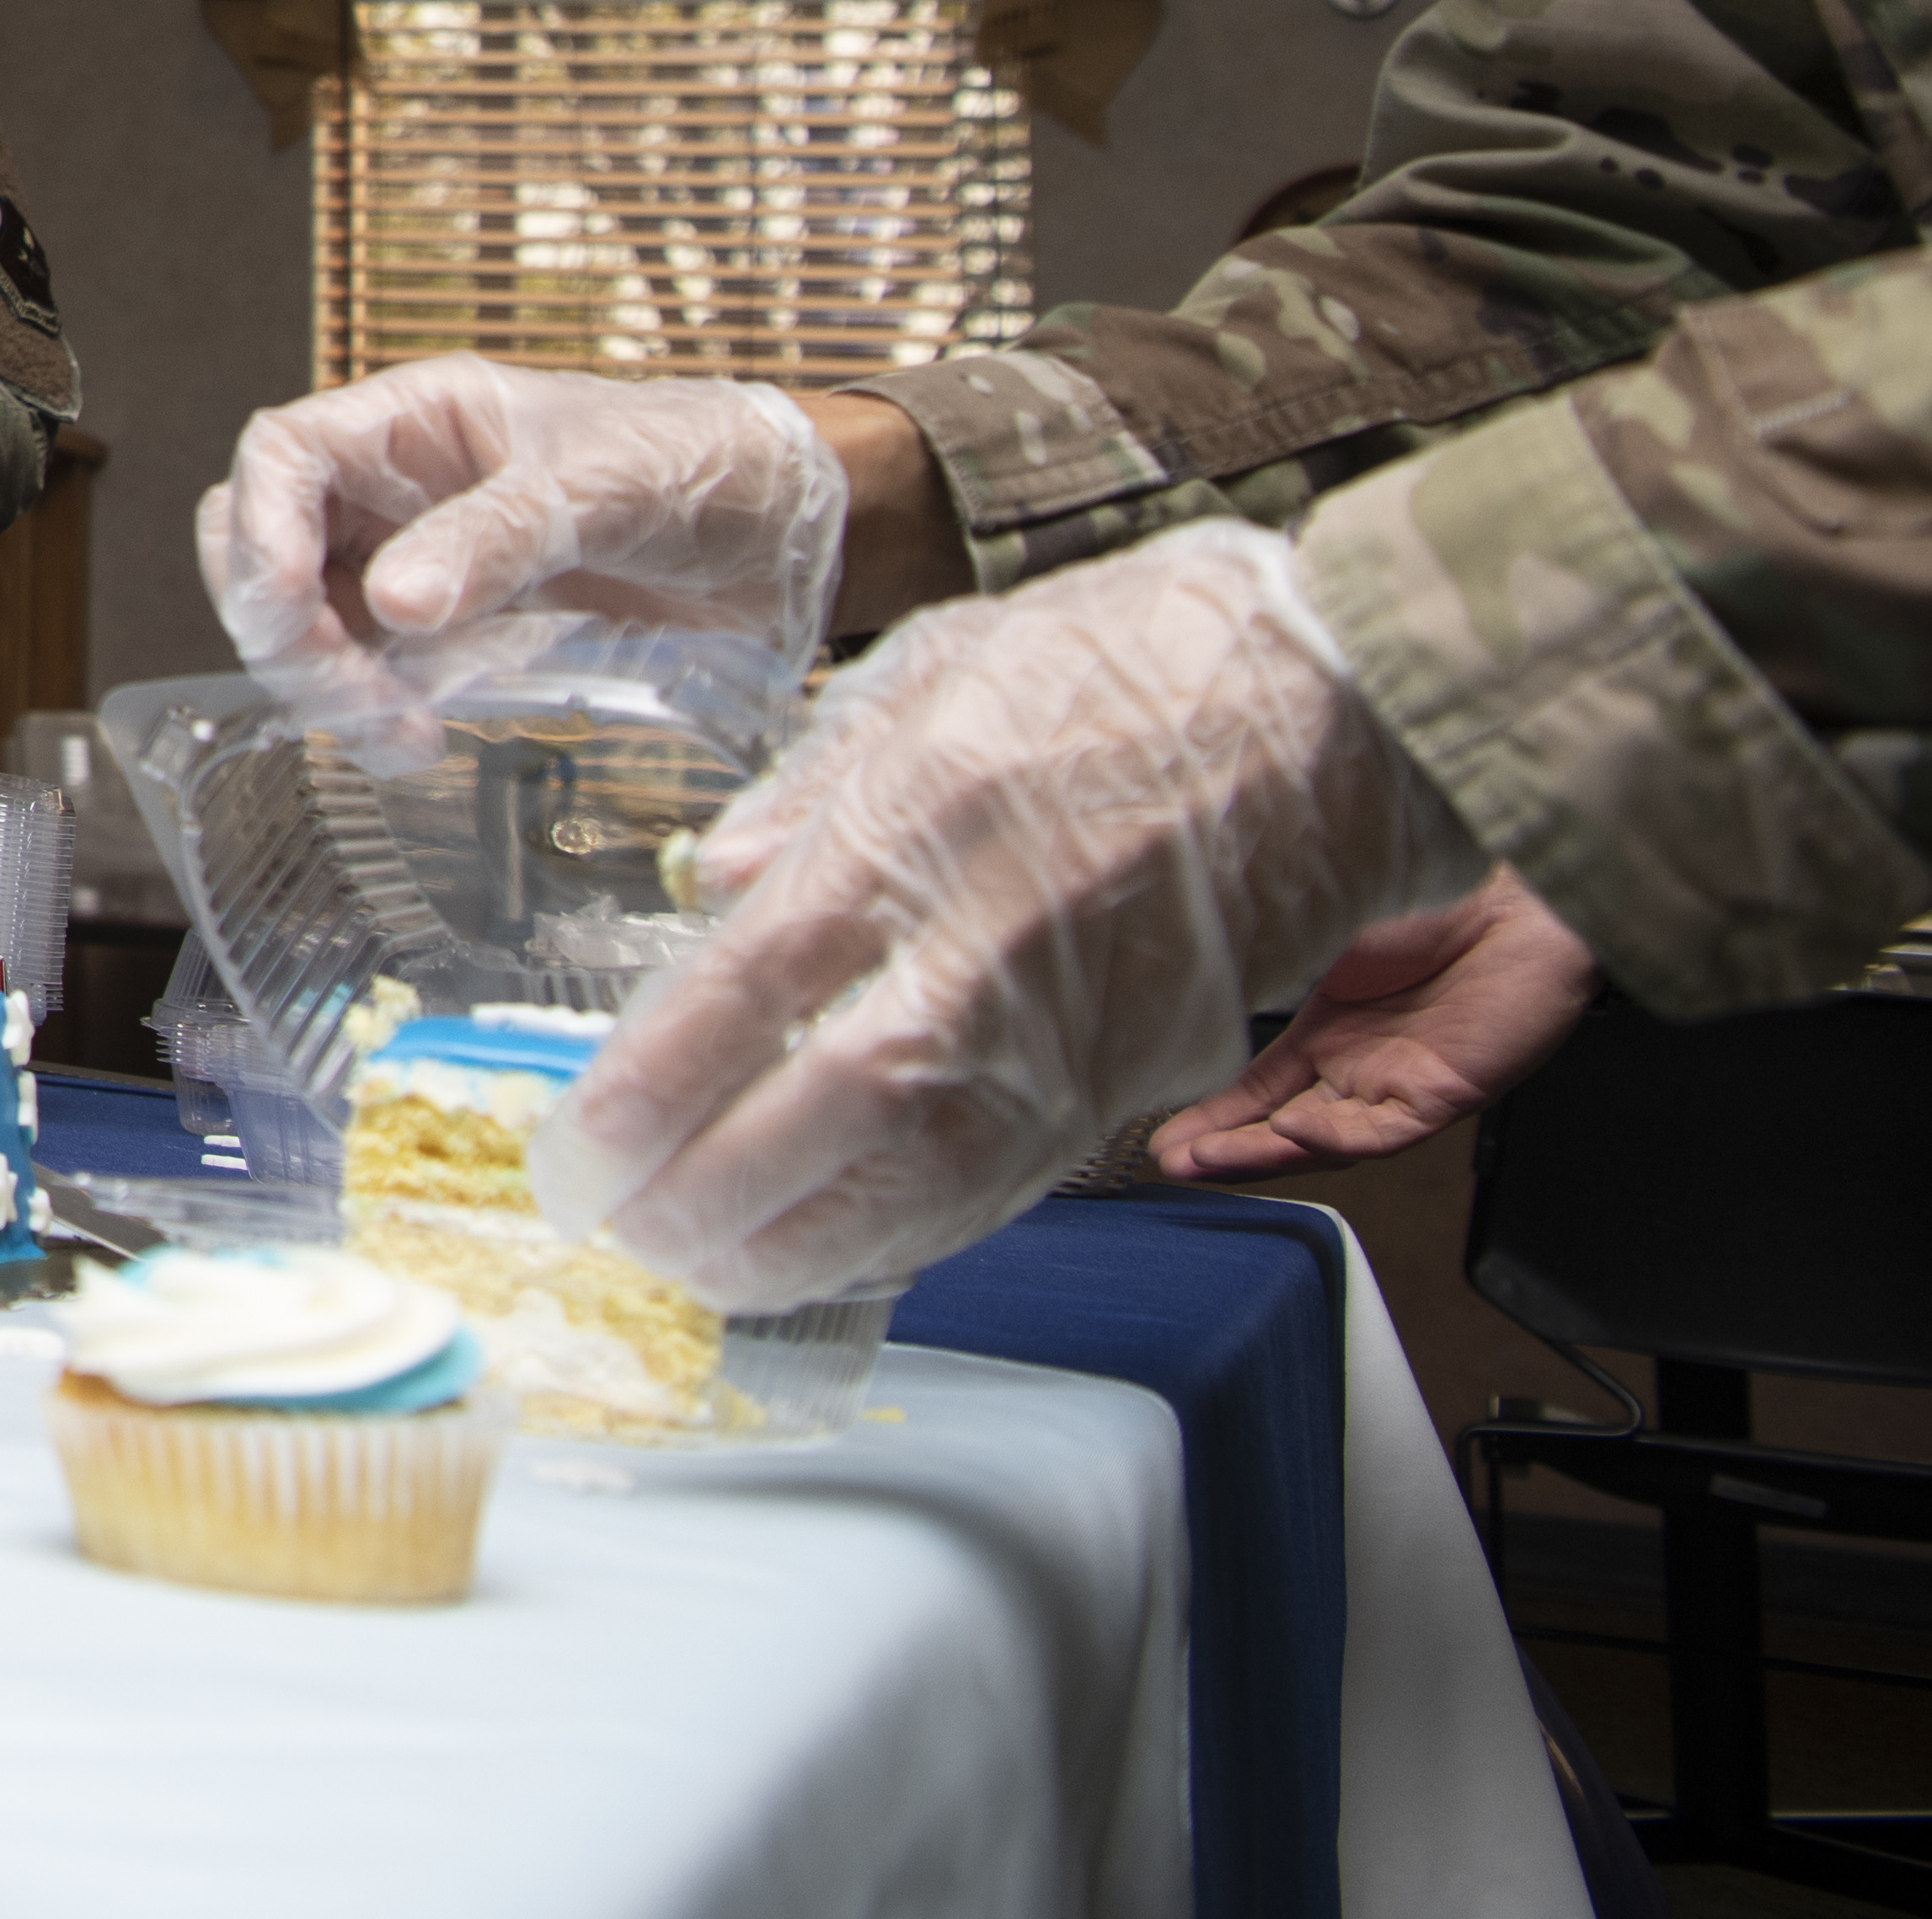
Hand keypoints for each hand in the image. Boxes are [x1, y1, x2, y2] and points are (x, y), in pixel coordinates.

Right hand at [195, 357, 851, 741]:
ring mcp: (418, 566)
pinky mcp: (452, 639)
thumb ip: (499, 536)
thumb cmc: (704, 464)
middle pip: (266, 547)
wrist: (792, 536)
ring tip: (403, 734)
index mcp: (417, 422)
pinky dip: (368, 716)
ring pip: (306, 623)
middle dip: (282, 625)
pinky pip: (368, 674)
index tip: (295, 606)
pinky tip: (418, 741)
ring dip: (324, 686)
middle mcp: (397, 492)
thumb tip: (392, 602)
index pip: (282, 458)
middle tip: (350, 693)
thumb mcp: (604, 485)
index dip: (263, 528)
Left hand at [540, 520, 1491, 1309]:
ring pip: (921, 1181)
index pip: (755, 985)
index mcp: (924, 825)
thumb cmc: (1147, 660)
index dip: (656, 1085)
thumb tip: (719, 875)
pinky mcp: (1146, 1077)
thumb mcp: (943, 668)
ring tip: (699, 1270)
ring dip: (799, 1246)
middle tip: (618, 1229)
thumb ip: (818, 784)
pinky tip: (836, 1252)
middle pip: (828, 1112)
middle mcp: (995, 947)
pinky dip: (911, 1236)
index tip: (581, 1146)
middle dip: (709, 1196)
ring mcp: (1079, 1029)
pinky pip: (1007, 1185)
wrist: (1350, 707)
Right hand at [1147, 868, 1597, 1181]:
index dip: (1213, 1116)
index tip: (1165, 1137)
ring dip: (1264, 1154)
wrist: (1513, 896)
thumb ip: (1273, 968)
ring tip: (1206, 1161)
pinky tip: (1290, 1129)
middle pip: (1281, 1124)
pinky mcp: (1442, 1094)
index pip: (1258, 1088)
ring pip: (1323, 1140)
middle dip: (1225, 1147)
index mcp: (1328, 1029)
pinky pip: (1382, 1132)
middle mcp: (1359, 1066)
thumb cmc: (1429, 898)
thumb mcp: (1325, 934)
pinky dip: (1335, 1137)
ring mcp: (1397, 1083)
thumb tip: (1195, 982)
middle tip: (1174, 1163)